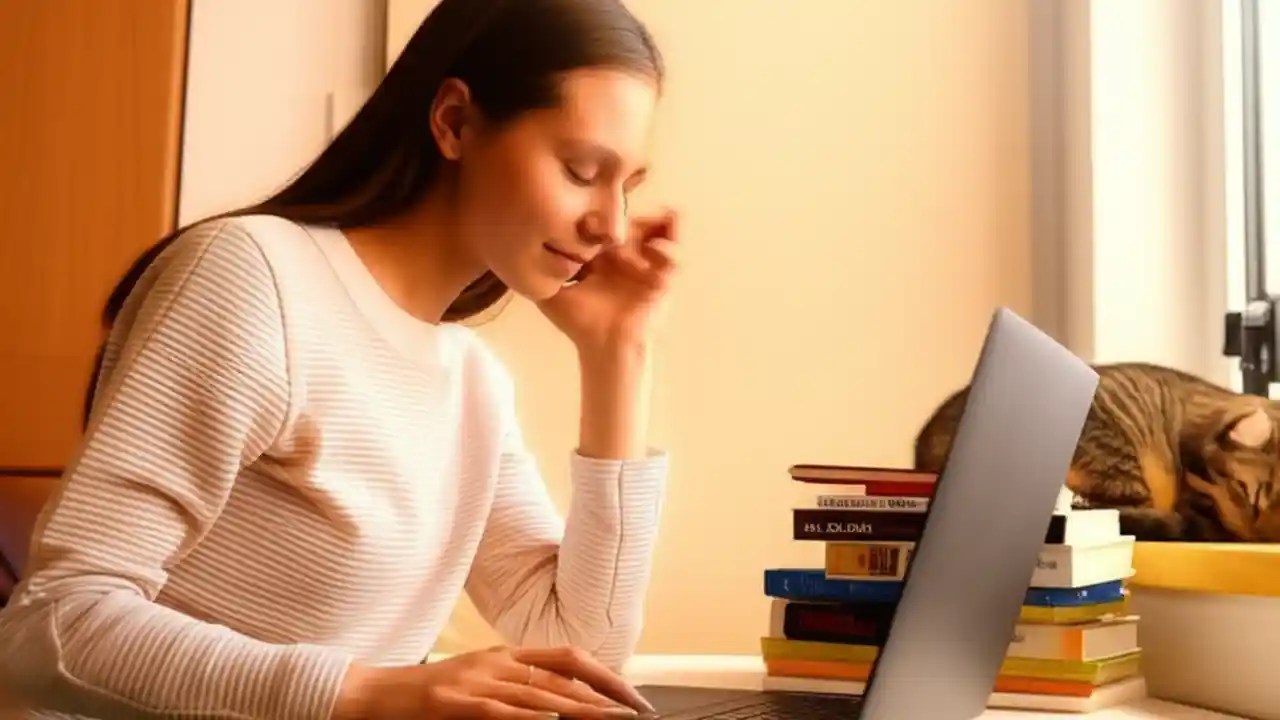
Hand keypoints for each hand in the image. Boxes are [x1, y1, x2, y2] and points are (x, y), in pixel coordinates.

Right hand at [333, 645, 656, 719]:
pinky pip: (502, 711)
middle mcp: (496, 663)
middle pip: (562, 676)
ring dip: (581, 710)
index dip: (604, 675)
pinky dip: (531, 717)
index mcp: (504, 655)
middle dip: (604, 697)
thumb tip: (561, 704)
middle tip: (636, 713)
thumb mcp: (479, 682)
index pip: (567, 658)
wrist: (374, 695)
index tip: (632, 696)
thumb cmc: (429, 697)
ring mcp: (477, 682)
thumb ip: (517, 688)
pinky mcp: (457, 704)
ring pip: (540, 695)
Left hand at [538, 210, 678, 353]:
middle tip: (623, 215)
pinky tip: (653, 249)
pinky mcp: (664, 281)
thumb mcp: (551, 294)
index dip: (604, 212)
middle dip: (632, 211)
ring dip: (657, 223)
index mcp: (603, 256)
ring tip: (644, 226)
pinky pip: (674, 256)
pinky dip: (669, 247)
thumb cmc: (579, 324)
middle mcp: (628, 257)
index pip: (608, 224)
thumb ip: (540, 274)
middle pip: (637, 221)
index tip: (594, 214)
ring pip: (661, 231)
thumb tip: (519, 250)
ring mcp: (647, 267)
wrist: (604, 348)